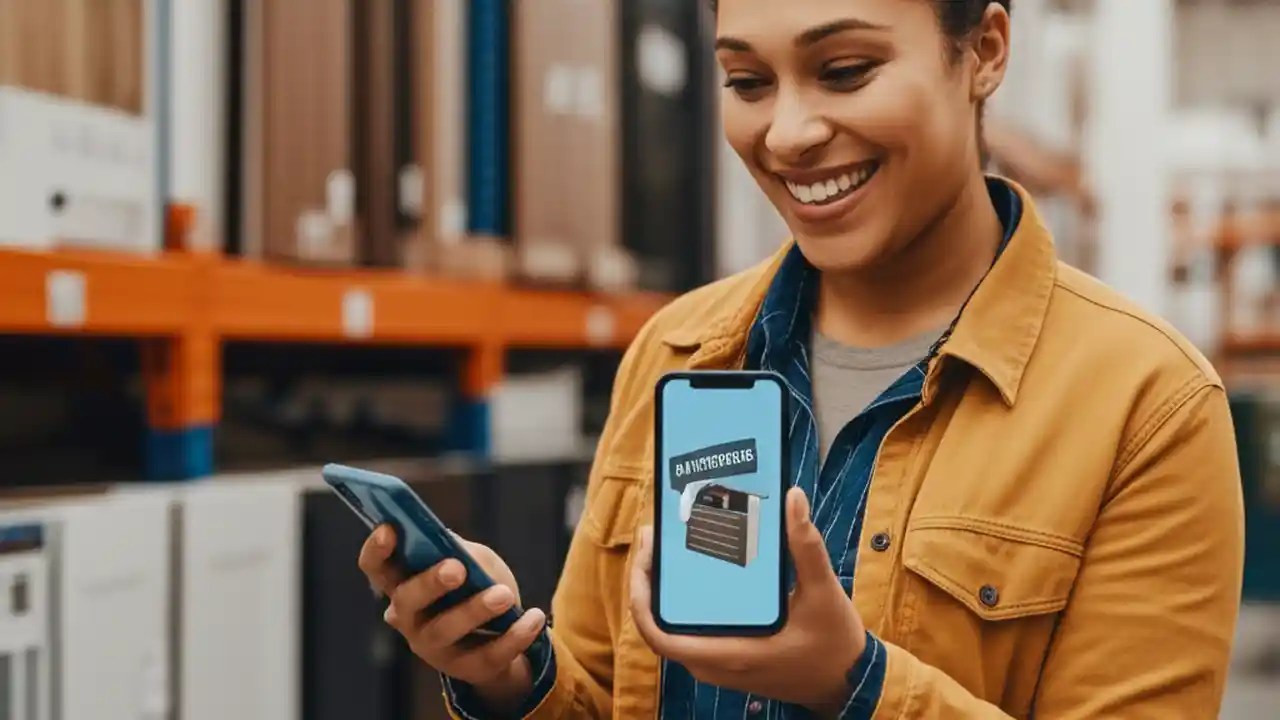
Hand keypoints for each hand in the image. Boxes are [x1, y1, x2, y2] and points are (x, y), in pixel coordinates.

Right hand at [358, 525, 546, 713]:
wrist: (500, 637)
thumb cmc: (475, 586)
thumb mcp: (470, 560)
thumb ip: (457, 549)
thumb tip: (448, 541)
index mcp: (403, 584)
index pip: (376, 569)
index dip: (377, 550)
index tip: (390, 528)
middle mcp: (409, 619)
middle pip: (406, 601)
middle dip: (429, 583)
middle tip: (456, 568)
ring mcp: (434, 648)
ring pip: (446, 630)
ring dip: (475, 610)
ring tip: (504, 595)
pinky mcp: (467, 669)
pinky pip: (489, 654)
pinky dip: (515, 636)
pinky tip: (533, 618)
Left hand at [630, 487, 867, 714]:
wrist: (846, 682)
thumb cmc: (833, 644)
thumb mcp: (823, 593)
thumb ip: (806, 547)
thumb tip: (793, 500)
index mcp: (730, 652)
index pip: (660, 635)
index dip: (641, 596)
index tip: (645, 556)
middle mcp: (715, 663)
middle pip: (659, 625)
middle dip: (649, 580)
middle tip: (657, 536)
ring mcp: (717, 664)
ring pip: (672, 628)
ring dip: (663, 590)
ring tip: (668, 546)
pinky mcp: (725, 659)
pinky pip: (689, 632)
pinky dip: (681, 603)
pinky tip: (692, 570)